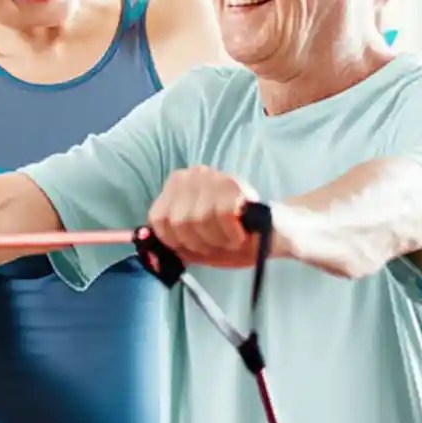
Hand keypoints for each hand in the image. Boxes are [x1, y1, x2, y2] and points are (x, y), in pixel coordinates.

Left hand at [147, 167, 262, 267]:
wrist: (279, 234)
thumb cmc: (236, 240)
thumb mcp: (198, 247)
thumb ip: (171, 244)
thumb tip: (142, 243)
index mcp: (178, 188)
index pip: (157, 220)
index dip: (174, 242)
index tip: (194, 247)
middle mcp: (193, 175)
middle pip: (176, 221)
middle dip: (198, 243)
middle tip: (218, 242)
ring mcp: (214, 177)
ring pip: (197, 219)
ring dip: (217, 240)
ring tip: (231, 236)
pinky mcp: (235, 185)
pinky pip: (221, 216)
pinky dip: (231, 234)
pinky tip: (240, 232)